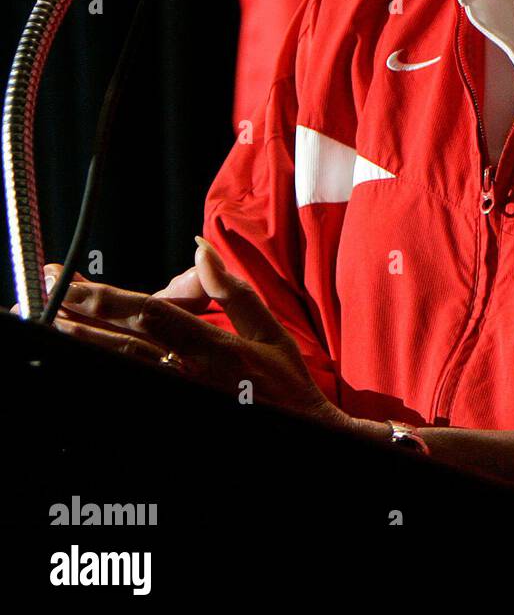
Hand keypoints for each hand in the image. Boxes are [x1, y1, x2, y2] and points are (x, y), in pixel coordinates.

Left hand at [40, 238, 358, 432]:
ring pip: (117, 365)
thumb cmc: (284, 383)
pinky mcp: (172, 410)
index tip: (73, 277)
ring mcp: (176, 394)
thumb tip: (201, 246)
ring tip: (50, 320)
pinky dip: (103, 369)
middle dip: (80, 312)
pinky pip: (129, 388)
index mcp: (210, 346)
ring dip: (81, 341)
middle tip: (45, 290)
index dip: (105, 296)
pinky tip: (83, 355)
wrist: (300, 434)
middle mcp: (186, 372)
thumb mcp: (268, 329)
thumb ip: (232, 289)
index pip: (147, 314)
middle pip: (120, 339)